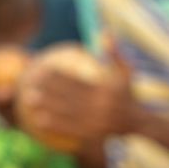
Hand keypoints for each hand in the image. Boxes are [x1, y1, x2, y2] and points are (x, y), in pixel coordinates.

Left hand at [20, 46, 135, 145]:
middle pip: (67, 98)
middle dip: (47, 92)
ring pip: (66, 115)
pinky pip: (70, 131)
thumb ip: (115, 54)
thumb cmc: (129, 96)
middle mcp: (99, 108)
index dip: (57, 76)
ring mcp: (96, 124)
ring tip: (28, 101)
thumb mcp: (126, 73)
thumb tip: (105, 31)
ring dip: (46, 107)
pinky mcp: (93, 136)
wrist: (140, 124)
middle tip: (29, 85)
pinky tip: (38, 121)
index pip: (76, 82)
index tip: (42, 70)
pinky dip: (54, 126)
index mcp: (104, 92)